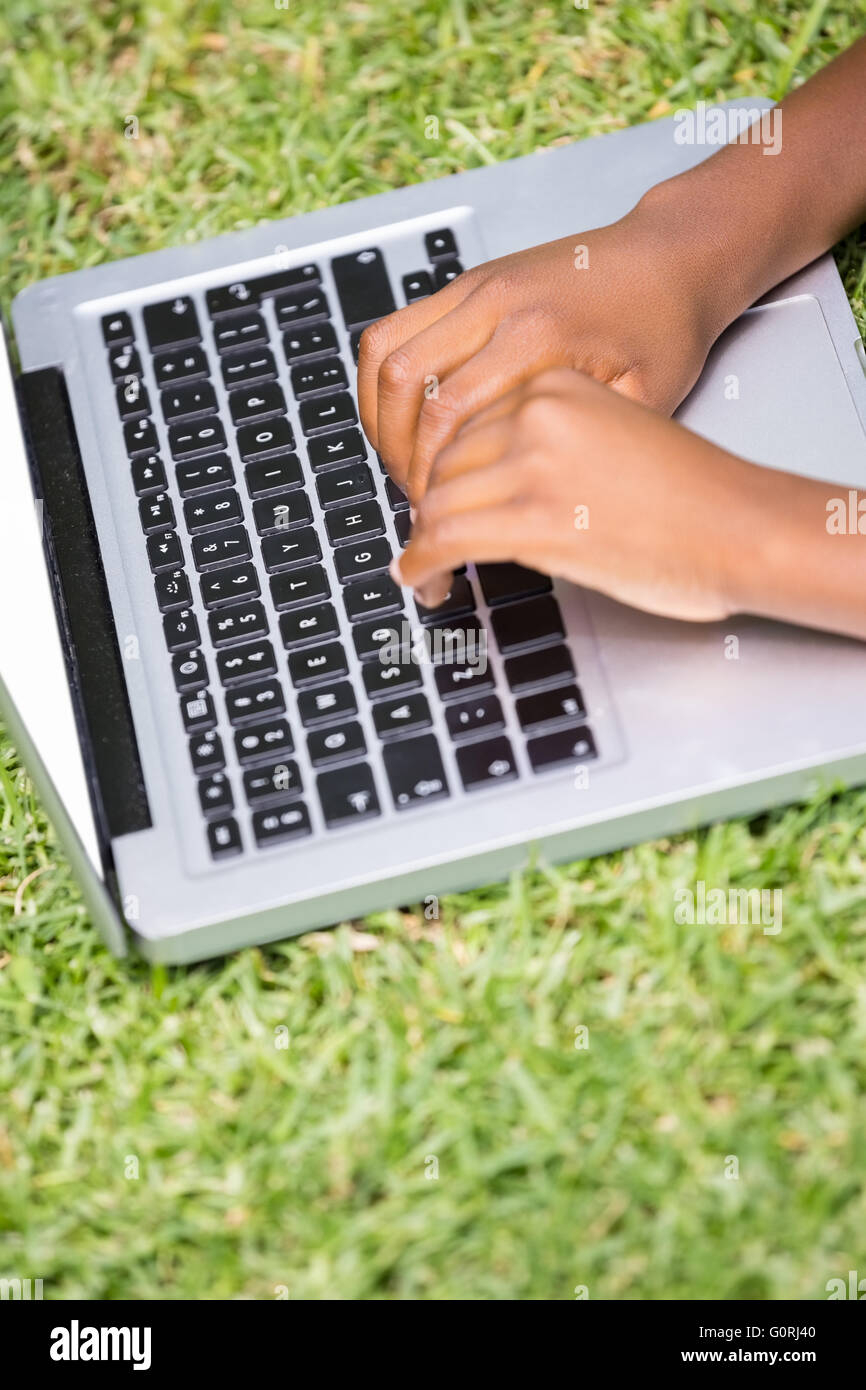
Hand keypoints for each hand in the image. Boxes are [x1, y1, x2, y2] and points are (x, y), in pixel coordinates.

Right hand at [358, 197, 729, 506]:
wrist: (674, 258)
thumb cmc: (665, 327)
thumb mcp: (641, 402)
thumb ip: (576, 446)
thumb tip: (521, 499)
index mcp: (537, 336)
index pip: (446, 413)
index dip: (428, 472)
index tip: (435, 509)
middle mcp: (495, 302)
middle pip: (402, 381)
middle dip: (396, 449)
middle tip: (415, 492)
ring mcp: (474, 287)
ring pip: (383, 351)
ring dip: (379, 414)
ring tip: (401, 459)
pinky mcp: (467, 284)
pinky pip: (393, 329)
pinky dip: (383, 379)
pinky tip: (402, 417)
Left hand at [391, 367, 757, 620]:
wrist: (741, 526)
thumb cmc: (694, 495)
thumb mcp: (613, 436)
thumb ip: (551, 443)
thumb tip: (493, 483)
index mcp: (557, 386)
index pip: (464, 421)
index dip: (438, 467)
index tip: (431, 496)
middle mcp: (539, 414)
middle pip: (442, 460)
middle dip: (425, 507)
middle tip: (425, 541)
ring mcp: (535, 464)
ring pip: (435, 500)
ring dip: (421, 543)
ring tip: (426, 571)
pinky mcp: (534, 519)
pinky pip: (444, 539)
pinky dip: (421, 566)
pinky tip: (423, 580)